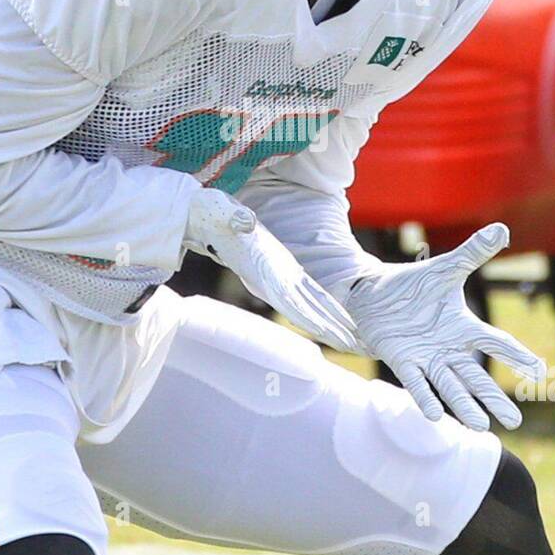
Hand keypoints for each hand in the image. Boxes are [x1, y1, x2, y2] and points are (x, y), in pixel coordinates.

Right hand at [184, 188, 359, 352]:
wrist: (197, 216)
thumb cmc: (207, 213)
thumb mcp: (218, 211)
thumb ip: (232, 218)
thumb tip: (246, 222)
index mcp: (260, 269)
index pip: (289, 298)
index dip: (311, 316)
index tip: (331, 331)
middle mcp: (269, 279)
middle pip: (304, 309)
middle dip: (329, 326)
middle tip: (357, 343)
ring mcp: (276, 276)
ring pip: (308, 303)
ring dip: (330, 320)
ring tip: (354, 336)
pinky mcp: (282, 268)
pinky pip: (306, 290)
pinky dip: (323, 304)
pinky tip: (338, 315)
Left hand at [343, 223, 544, 431]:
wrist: (373, 292)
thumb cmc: (412, 285)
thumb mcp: (447, 268)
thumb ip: (474, 253)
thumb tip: (502, 230)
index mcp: (462, 327)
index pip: (496, 343)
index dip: (518, 356)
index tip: (540, 373)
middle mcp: (447, 348)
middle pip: (476, 378)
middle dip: (494, 399)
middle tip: (515, 422)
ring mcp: (424, 357)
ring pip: (450, 387)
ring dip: (465, 406)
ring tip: (482, 427)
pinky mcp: (401, 360)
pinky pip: (416, 382)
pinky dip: (425, 397)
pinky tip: (435, 416)